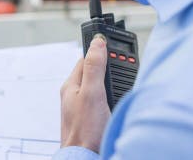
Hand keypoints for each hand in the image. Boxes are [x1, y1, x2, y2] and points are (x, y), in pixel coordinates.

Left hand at [60, 36, 110, 151]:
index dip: (99, 51)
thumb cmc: (85, 130)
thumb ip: (94, 67)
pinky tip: (117, 100)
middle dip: (106, 66)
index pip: (85, 59)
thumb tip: (96, 43)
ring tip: (121, 77)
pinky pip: (101, 101)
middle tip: (121, 62)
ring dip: (109, 82)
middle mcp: (74, 95)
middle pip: (92, 72)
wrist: (84, 157)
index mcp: (71, 85)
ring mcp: (81, 108)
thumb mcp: (92, 93)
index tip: (113, 45)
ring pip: (97, 87)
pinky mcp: (90, 119)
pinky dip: (110, 98)